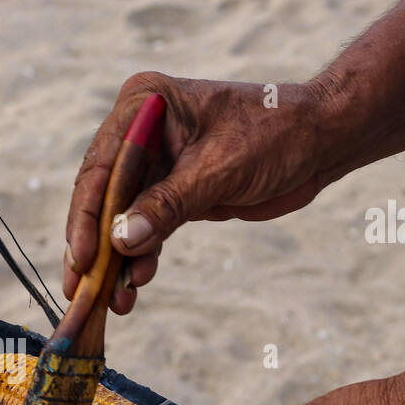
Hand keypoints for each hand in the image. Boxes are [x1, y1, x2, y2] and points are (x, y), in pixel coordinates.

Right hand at [64, 70, 342, 312]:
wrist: (322, 140)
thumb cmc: (277, 133)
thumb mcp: (219, 169)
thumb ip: (168, 204)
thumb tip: (122, 240)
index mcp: (143, 105)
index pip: (101, 167)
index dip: (88, 216)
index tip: (82, 257)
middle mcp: (140, 132)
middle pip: (101, 196)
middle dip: (94, 245)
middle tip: (81, 287)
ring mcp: (154, 164)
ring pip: (120, 219)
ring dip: (116, 261)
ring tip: (114, 300)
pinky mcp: (172, 192)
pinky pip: (145, 230)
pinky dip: (140, 259)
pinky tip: (135, 286)